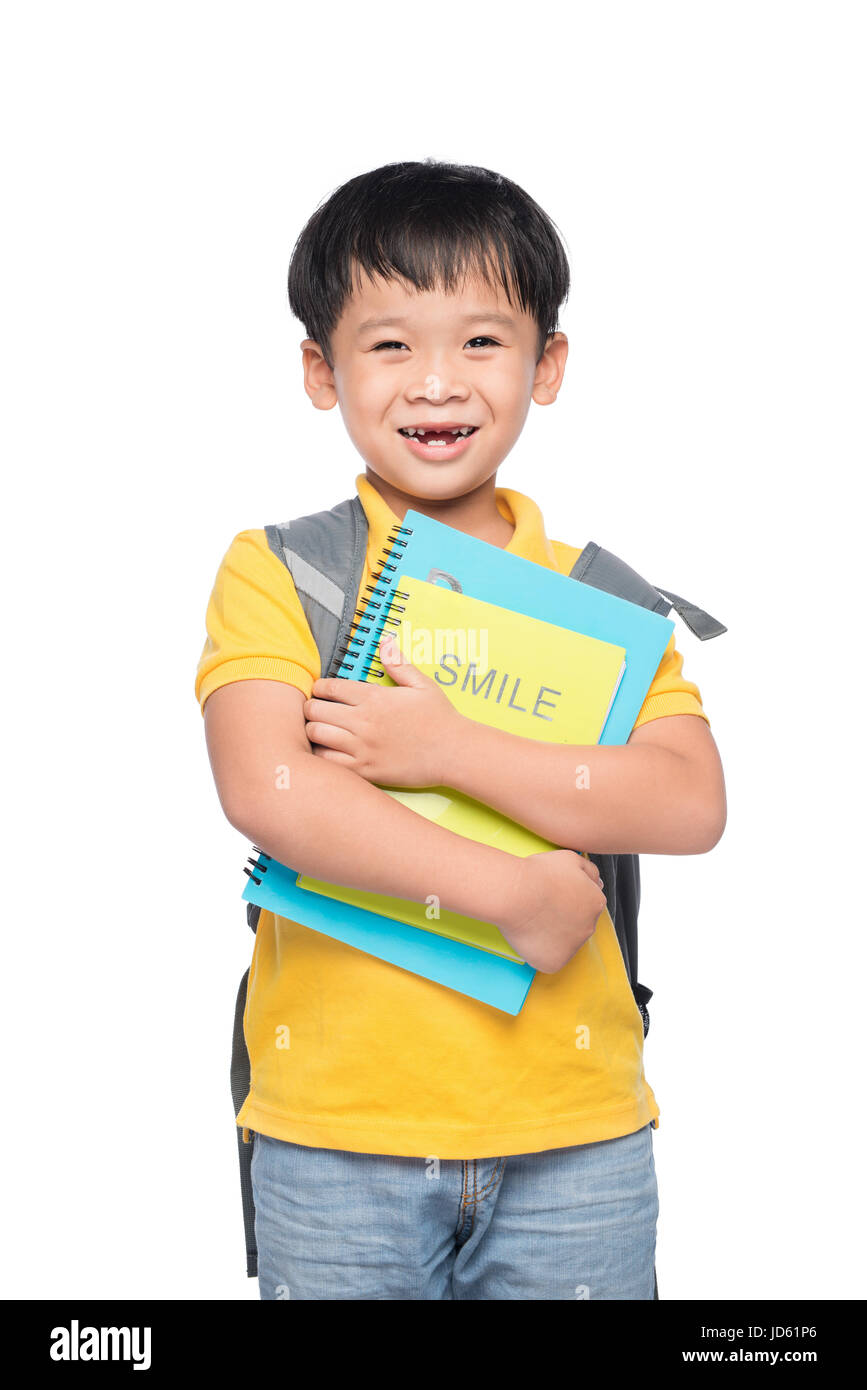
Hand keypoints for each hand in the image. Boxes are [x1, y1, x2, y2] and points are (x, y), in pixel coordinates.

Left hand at [303, 632, 459, 786]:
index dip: (318, 688)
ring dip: (312, 731)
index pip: (329, 687)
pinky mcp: (365, 770)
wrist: (454, 752)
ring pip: (316, 735)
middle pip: (314, 710)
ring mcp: (362, 747)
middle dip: (310, 708)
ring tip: (319, 731)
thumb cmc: (440, 718)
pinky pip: (328, 762)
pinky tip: (328, 752)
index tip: (321, 692)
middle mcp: (363, 721)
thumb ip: (398, 663)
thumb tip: (385, 640)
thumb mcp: (422, 685)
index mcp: (374, 697)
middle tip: (315, 711)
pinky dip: (321, 756)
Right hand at [496, 850, 606, 973]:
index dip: (565, 902)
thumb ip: (590, 871)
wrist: (516, 893)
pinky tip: (528, 936)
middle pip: (576, 927)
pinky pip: (548, 960)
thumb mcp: (571, 859)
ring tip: (532, 921)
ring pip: (562, 944)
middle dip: (560, 920)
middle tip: (539, 909)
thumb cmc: (539, 874)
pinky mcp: (554, 963)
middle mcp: (589, 928)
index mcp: (596, 903)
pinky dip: (539, 952)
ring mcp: (573, 948)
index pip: (585, 907)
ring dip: (551, 937)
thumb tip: (598, 882)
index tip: (550, 897)